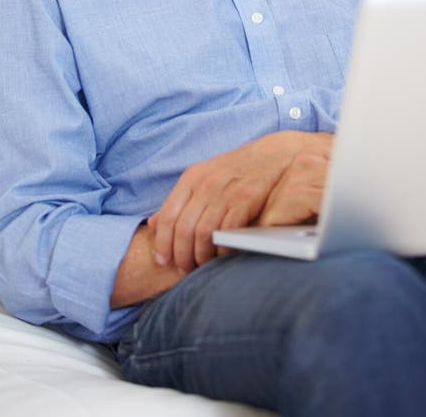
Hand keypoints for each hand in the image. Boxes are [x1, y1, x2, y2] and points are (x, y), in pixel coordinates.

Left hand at [149, 131, 331, 272]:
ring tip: (201, 266)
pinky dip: (223, 250)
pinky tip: (222, 257)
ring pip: (203, 233)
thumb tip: (154, 223)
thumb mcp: (202, 177)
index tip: (163, 260)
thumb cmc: (235, 171)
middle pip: (183, 228)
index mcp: (191, 178)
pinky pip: (227, 232)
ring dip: (200, 256)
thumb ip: (179, 200)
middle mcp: (205, 184)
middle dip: (180, 255)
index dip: (163, 243)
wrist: (272, 156)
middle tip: (183, 269)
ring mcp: (226, 191)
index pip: (168, 216)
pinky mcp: (246, 199)